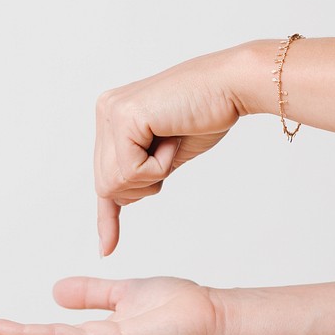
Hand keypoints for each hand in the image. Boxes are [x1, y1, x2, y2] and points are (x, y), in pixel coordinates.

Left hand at [94, 42, 255, 255]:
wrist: (231, 86)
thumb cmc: (209, 114)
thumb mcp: (167, 153)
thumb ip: (142, 171)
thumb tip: (121, 200)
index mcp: (113, 117)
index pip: (103, 175)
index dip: (107, 215)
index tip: (106, 248)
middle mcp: (106, 110)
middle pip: (106, 185)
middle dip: (143, 186)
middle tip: (171, 155)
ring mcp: (111, 112)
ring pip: (115, 182)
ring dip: (153, 176)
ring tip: (173, 144)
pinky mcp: (123, 117)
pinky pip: (132, 171)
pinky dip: (159, 167)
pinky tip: (173, 140)